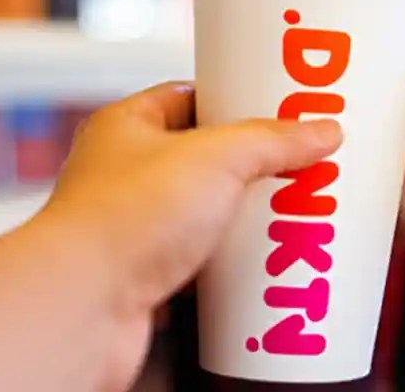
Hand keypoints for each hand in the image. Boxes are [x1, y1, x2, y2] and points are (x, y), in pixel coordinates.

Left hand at [39, 82, 341, 391]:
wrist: (84, 306)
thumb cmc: (123, 219)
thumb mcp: (219, 158)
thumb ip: (274, 140)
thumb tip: (320, 131)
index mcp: (126, 127)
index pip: (188, 97)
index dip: (233, 98)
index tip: (276, 105)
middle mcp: (123, 176)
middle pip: (203, 160)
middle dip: (249, 166)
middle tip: (294, 164)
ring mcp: (133, 229)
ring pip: (201, 216)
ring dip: (241, 220)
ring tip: (286, 216)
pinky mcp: (144, 279)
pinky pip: (198, 266)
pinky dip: (227, 268)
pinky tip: (259, 267)